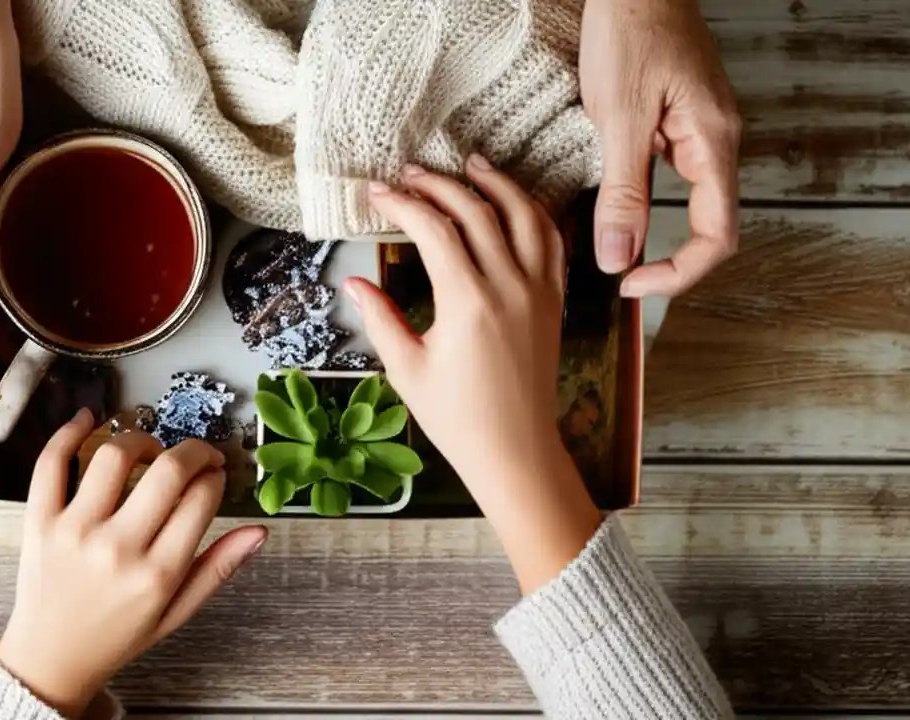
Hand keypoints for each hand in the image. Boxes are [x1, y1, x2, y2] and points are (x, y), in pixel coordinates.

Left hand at [0, 410, 267, 716]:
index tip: (215, 475)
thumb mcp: (177, 612)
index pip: (201, 499)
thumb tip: (260, 531)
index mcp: (158, 574)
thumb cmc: (117, 636)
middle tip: (196, 456)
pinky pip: (51, 463)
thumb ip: (219, 569)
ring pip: (114, 456)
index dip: (215, 477)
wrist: (50, 661)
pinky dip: (68, 433)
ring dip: (140, 440)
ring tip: (149, 451)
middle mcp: (117, 548)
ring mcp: (74, 531)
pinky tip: (87, 420)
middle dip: (193, 451)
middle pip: (167, 470)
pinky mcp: (39, 521)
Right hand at [347, 157, 600, 592]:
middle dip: (440, 184)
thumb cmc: (458, 418)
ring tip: (471, 165)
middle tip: (411, 174)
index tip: (378, 193)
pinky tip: (514, 203)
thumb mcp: (406, 370)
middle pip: (477, 210)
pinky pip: (551, 242)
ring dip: (496, 184)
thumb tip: (355, 283)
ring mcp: (539, 291)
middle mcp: (509, 286)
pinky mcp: (554, 301)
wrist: (516, 450)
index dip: (402, 204)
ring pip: (524, 215)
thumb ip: (381, 319)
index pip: (434, 229)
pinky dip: (532, 213)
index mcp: (468, 302)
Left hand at [581, 0, 741, 296]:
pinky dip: (639, 201)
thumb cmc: (631, 30)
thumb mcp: (620, 115)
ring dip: (650, 232)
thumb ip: (623, 190)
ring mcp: (699, 132)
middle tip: (617, 277)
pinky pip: (666, 177)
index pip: (717, 236)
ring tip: (607, 246)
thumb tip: (620, 256)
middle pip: (707, 227)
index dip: (680, 273)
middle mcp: (716, 142)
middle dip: (666, 261)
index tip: (633, 285)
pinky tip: (607, 203)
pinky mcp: (676, 123)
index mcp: (714, 142)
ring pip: (685, 205)